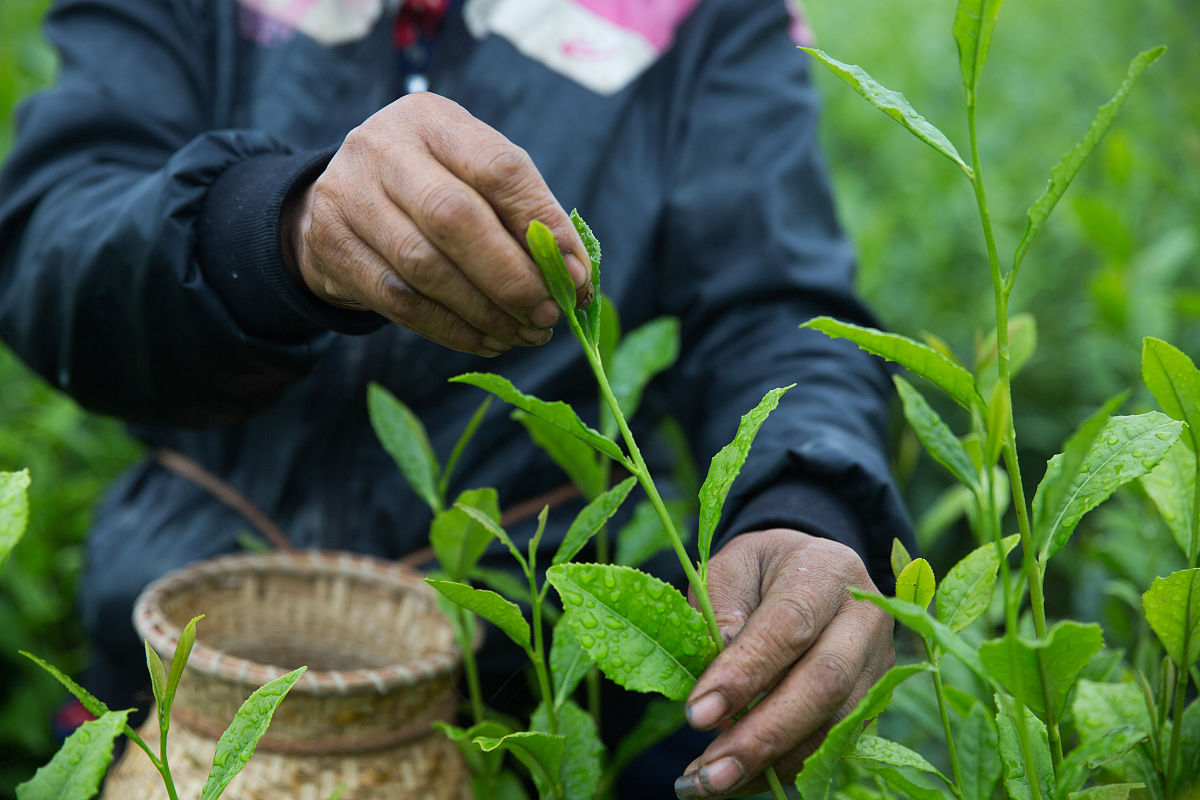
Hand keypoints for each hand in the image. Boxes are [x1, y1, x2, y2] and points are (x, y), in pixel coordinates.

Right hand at [281, 92, 591, 355]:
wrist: (344, 200)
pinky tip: (488, 340)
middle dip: (512, 277)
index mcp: (434, 120)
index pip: (499, 169)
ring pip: (424, 266)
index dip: (543, 226)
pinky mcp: (331, 246)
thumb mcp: (476, 179)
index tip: (576, 275)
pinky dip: (452, 329)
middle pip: (455, 219)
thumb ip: (524, 215)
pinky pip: (399, 301)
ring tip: (524, 333)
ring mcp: (349, 196)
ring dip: (485, 311)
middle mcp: (383, 148)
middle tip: (549, 313)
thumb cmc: (434, 188)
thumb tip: (575, 277)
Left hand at [676, 529, 894, 798]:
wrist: (810, 568)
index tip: (697, 713)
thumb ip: (720, 608)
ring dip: (770, 764)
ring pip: (834, 725)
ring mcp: (878, 664)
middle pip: (823, 684)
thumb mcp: (730, 567)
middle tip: (707, 772)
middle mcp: (864, 618)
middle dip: (762, 735)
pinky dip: (783, 769)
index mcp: (827, 571)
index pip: (789, 626)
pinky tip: (739, 781)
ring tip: (708, 784)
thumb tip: (717, 673)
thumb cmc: (760, 570)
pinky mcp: (873, 700)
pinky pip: (833, 745)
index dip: (745, 673)